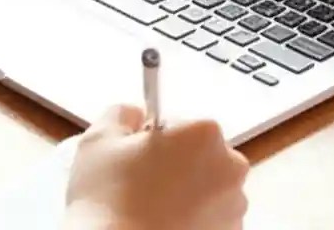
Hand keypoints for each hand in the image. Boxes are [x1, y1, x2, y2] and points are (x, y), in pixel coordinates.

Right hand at [62, 105, 248, 229]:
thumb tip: (133, 114)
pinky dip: (191, 217)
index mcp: (203, 133)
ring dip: (184, 191)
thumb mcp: (99, 139)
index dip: (152, 138)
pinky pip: (211, 215)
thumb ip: (121, 113)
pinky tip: (161, 222)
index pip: (178, 123)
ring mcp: (234, 205)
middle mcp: (229, 167)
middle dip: (173, 163)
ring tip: (148, 206)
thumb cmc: (110, 201)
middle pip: (198, 152)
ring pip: (205, 185)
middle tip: (139, 181)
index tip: (137, 155)